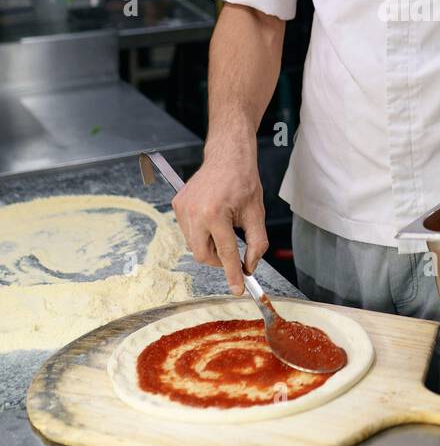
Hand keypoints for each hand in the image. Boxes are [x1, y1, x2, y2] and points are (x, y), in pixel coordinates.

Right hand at [172, 140, 267, 296]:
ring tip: (223, 227)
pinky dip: (201, 233)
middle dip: (218, 260)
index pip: (225, 254)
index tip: (238, 289)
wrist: (227, 156)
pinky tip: (212, 218)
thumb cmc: (243, 181)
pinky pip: (188, 231)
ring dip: (210, 245)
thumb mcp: (256, 214)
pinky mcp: (177, 204)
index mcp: (215, 214)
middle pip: (202, 255)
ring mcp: (183, 208)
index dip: (233, 274)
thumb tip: (250, 266)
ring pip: (194, 244)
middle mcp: (194, 212)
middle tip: (232, 253)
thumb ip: (257, 244)